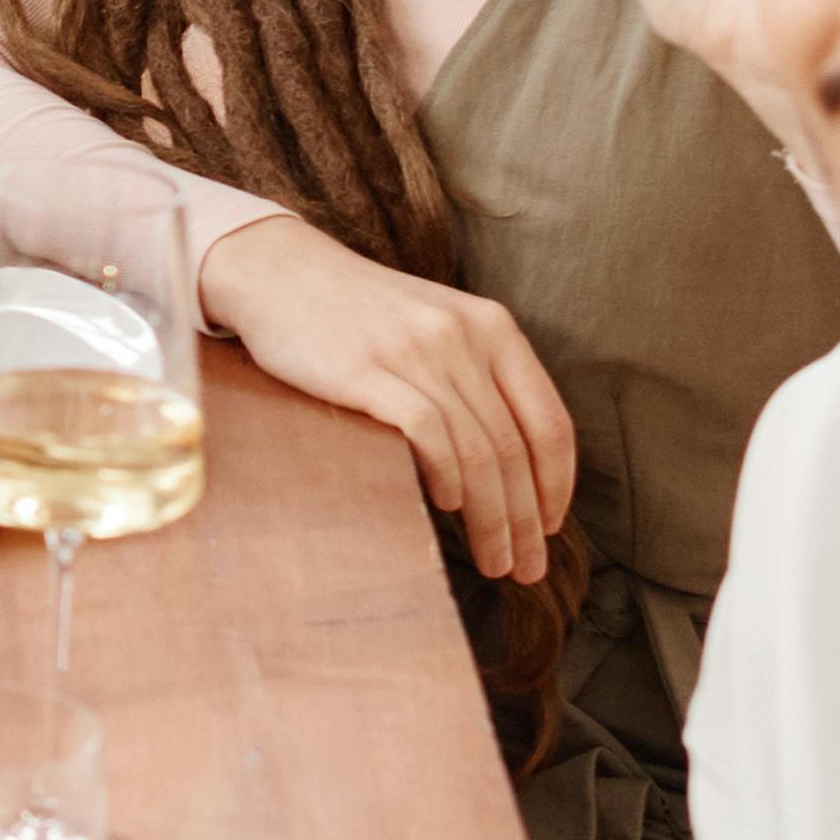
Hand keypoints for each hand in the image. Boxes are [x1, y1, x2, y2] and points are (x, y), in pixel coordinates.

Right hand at [196, 214, 577, 586]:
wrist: (281, 271)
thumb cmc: (357, 314)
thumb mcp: (434, 329)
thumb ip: (474, 379)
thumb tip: (505, 464)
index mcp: (493, 328)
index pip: (549, 420)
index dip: (558, 484)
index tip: (550, 528)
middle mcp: (465, 338)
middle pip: (515, 448)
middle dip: (527, 519)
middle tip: (527, 568)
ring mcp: (417, 353)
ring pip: (479, 452)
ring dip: (494, 518)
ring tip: (493, 560)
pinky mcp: (368, 370)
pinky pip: (428, 433)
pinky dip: (446, 476)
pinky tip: (446, 505)